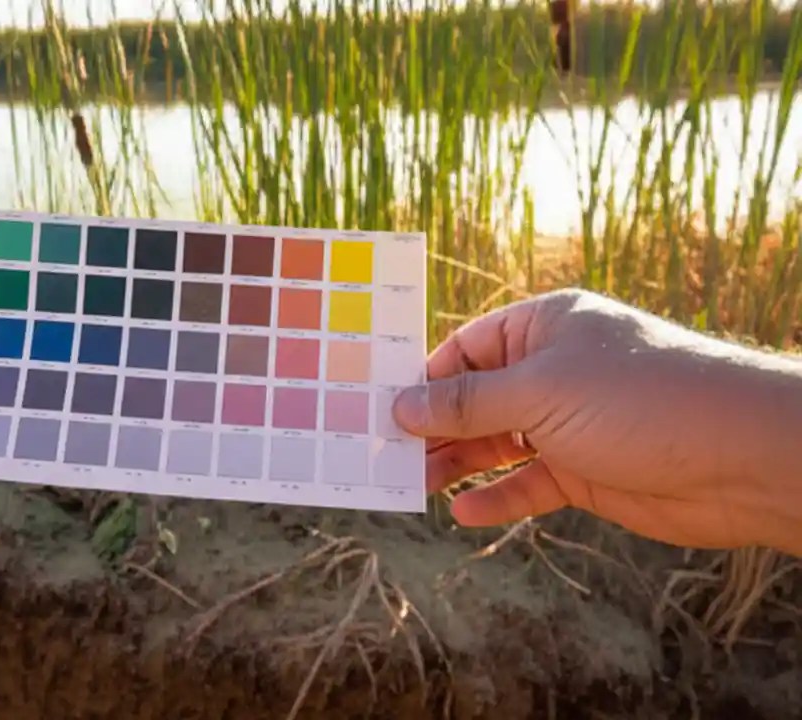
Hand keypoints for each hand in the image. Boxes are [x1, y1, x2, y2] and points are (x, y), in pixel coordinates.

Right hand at [393, 289, 801, 554]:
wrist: (740, 457)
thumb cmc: (639, 399)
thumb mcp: (539, 392)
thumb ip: (466, 402)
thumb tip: (401, 406)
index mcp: (542, 328)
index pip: (465, 349)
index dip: (423, 379)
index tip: (380, 410)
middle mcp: (552, 371)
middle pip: (474, 399)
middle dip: (434, 427)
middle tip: (387, 455)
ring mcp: (568, 422)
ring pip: (495, 442)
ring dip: (457, 463)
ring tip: (415, 485)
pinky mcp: (585, 470)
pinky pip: (527, 482)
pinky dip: (498, 496)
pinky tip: (465, 511)